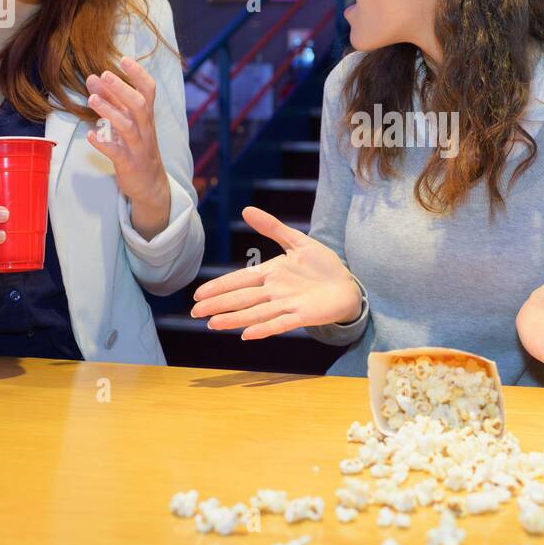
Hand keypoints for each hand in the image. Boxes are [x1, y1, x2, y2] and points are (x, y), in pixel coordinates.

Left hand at [86, 55, 169, 236]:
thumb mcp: (126, 122)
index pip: (148, 90)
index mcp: (146, 117)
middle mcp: (145, 129)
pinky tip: (91, 135)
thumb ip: (111, 100)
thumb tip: (93, 78)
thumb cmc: (137, 147)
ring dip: (110, 111)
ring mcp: (138, 147)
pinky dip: (103, 143)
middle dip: (123, 89)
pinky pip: (117, 152)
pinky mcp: (129, 164)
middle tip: (104, 74)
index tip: (124, 59)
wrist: (150, 184)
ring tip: (91, 99)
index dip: (138, 74)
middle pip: (140, 105)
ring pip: (127, 127)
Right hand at [190, 206, 361, 339]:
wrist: (347, 284)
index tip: (198, 294)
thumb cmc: (322, 266)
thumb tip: (246, 209)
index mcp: (270, 274)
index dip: (219, 286)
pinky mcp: (302, 315)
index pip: (239, 280)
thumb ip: (272, 227)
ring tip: (213, 324)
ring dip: (234, 318)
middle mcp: (274, 291)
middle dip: (218, 304)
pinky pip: (280, 323)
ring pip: (255, 313)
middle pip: (241, 298)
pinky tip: (247, 335)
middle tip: (196, 312)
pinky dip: (264, 329)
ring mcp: (287, 304)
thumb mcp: (298, 242)